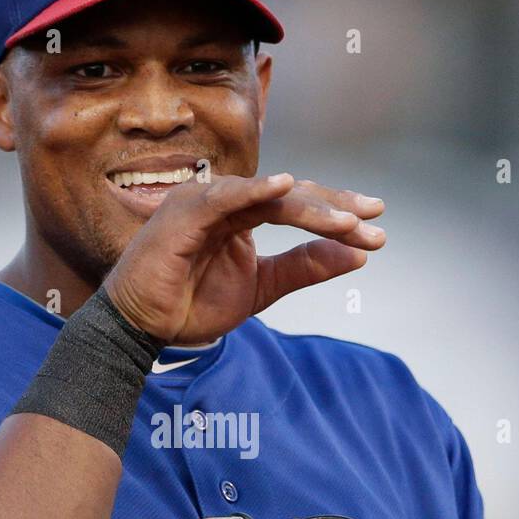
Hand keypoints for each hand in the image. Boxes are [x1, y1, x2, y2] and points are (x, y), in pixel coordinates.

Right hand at [103, 173, 384, 344]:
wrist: (140, 329)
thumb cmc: (189, 305)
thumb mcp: (260, 288)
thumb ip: (303, 269)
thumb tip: (357, 256)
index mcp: (243, 214)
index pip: (298, 206)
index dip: (337, 215)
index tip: (377, 231)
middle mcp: (227, 201)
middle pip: (290, 195)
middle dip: (334, 209)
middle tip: (374, 222)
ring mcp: (204, 201)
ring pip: (267, 196)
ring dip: (309, 207)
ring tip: (346, 222)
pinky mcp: (183, 213)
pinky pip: (224, 196)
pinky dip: (254, 190)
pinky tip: (284, 188)